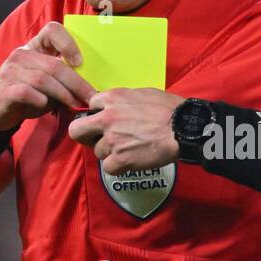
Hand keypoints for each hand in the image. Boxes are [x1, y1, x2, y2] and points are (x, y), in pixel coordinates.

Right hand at [0, 21, 97, 130]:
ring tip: (74, 104)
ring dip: (62, 94)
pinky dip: (39, 99)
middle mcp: (22, 55)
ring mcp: (11, 71)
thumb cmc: (28, 94)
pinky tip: (45, 104)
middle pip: (54, 65)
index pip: (52, 31)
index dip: (68, 43)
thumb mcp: (48, 83)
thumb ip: (64, 80)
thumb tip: (90, 89)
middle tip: (90, 97)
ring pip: (42, 79)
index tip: (80, 62)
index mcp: (35, 47)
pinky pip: (25, 92)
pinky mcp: (4, 90)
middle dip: (76, 83)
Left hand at [67, 88, 187, 174]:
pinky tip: (131, 161)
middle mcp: (107, 118)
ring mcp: (112, 140)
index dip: (97, 114)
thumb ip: (124, 100)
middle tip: (97, 140)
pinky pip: (108, 168)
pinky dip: (118, 167)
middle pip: (77, 131)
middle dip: (85, 136)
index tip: (105, 121)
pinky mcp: (120, 159)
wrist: (184, 128)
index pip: (90, 106)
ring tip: (129, 150)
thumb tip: (117, 106)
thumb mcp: (143, 93)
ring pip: (97, 151)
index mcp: (112, 98)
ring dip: (110, 153)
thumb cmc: (170, 109)